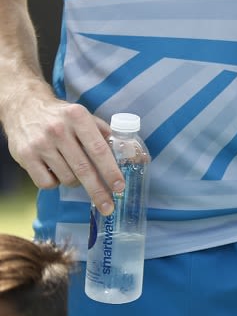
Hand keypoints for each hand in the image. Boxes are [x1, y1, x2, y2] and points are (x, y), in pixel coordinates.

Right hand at [4, 100, 121, 214]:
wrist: (25, 108)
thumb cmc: (62, 116)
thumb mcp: (85, 117)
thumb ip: (105, 134)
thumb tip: (131, 154)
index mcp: (78, 118)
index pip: (99, 150)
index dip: (111, 171)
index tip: (119, 187)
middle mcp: (59, 130)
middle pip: (83, 169)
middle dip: (98, 191)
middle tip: (108, 207)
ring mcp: (40, 144)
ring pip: (66, 177)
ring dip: (75, 182)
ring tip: (74, 170)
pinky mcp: (25, 156)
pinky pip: (46, 183)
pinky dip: (55, 183)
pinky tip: (56, 171)